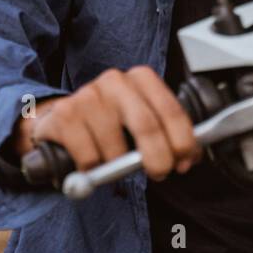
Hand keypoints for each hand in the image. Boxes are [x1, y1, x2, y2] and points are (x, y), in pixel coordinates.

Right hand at [14, 67, 201, 179]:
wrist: (63, 122)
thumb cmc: (110, 124)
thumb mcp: (142, 120)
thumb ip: (167, 134)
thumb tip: (189, 157)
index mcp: (141, 78)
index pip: (171, 110)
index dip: (182, 140)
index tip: (184, 161)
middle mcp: (115, 81)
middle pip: (146, 125)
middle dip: (158, 158)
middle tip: (159, 173)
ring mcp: (88, 95)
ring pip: (115, 147)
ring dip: (118, 167)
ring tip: (113, 163)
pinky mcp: (65, 114)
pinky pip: (89, 156)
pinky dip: (93, 168)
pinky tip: (90, 160)